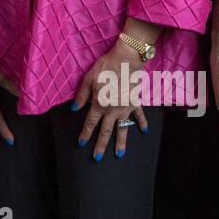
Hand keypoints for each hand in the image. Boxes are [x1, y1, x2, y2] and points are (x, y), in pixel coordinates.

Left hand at [71, 42, 149, 159]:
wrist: (126, 60)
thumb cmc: (105, 68)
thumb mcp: (88, 79)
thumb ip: (81, 95)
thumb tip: (74, 108)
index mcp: (99, 105)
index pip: (90, 123)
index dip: (85, 134)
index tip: (81, 143)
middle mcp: (112, 110)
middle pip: (105, 132)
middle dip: (100, 146)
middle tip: (97, 158)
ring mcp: (125, 108)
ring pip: (123, 129)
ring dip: (121, 143)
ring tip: (119, 154)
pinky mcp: (135, 102)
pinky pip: (139, 115)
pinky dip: (142, 123)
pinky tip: (143, 131)